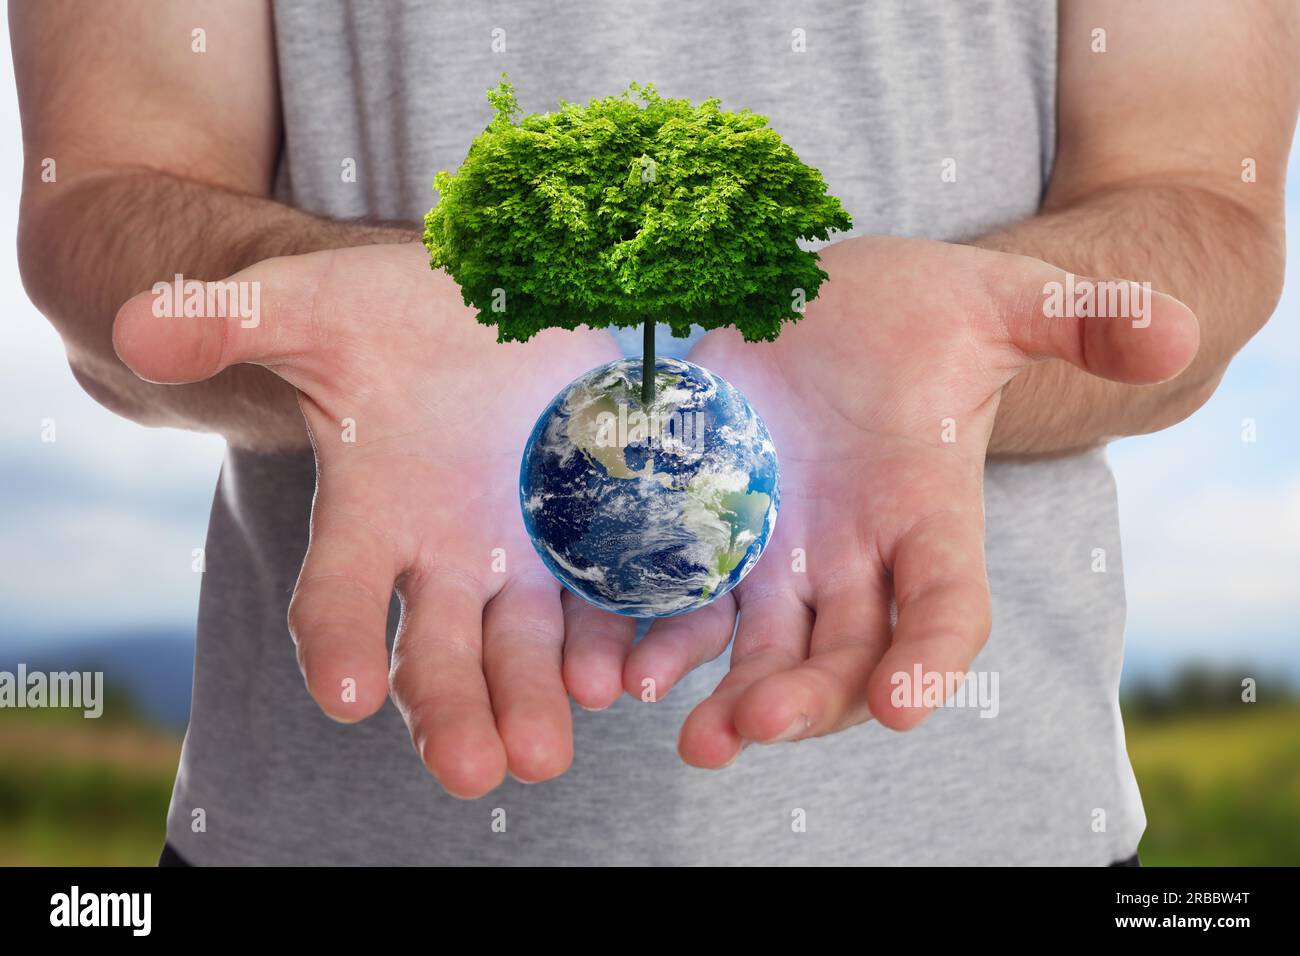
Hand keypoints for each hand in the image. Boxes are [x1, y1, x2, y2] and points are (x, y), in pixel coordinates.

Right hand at [113, 242, 631, 795]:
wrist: (473, 314)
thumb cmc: (378, 317)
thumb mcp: (308, 308)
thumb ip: (229, 321)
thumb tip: (135, 330)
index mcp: (367, 518)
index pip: (336, 597)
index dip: (336, 642)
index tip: (344, 694)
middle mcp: (442, 556)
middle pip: (440, 651)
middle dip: (451, 710)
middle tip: (473, 770)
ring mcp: (523, 552)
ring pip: (526, 644)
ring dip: (535, 699)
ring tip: (544, 753)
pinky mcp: (594, 530)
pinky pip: (604, 596)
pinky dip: (609, 638)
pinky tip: (621, 674)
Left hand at [622, 235, 1198, 766]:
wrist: (838, 316)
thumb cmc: (928, 314)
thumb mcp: (1002, 299)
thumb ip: (1081, 318)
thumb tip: (1176, 333)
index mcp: (930, 518)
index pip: (946, 609)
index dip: (930, 660)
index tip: (903, 708)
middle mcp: (859, 558)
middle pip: (842, 654)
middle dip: (804, 697)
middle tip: (753, 728)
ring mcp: (783, 553)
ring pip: (758, 645)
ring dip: (719, 689)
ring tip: (678, 722)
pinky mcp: (716, 532)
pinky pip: (685, 596)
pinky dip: (656, 632)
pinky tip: (618, 661)